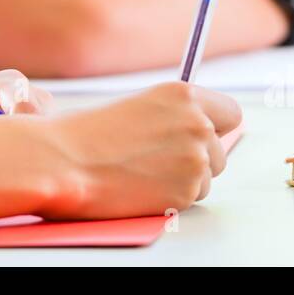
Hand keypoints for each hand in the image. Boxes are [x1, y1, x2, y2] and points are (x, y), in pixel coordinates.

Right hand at [40, 82, 241, 219]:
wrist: (63, 160)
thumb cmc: (87, 133)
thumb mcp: (138, 106)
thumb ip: (174, 115)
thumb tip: (200, 130)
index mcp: (183, 94)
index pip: (230, 113)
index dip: (214, 127)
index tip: (201, 135)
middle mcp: (197, 124)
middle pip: (219, 150)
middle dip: (197, 158)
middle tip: (159, 161)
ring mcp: (195, 160)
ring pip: (207, 178)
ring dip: (182, 180)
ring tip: (142, 174)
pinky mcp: (185, 193)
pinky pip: (190, 200)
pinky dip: (170, 199)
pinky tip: (140, 188)